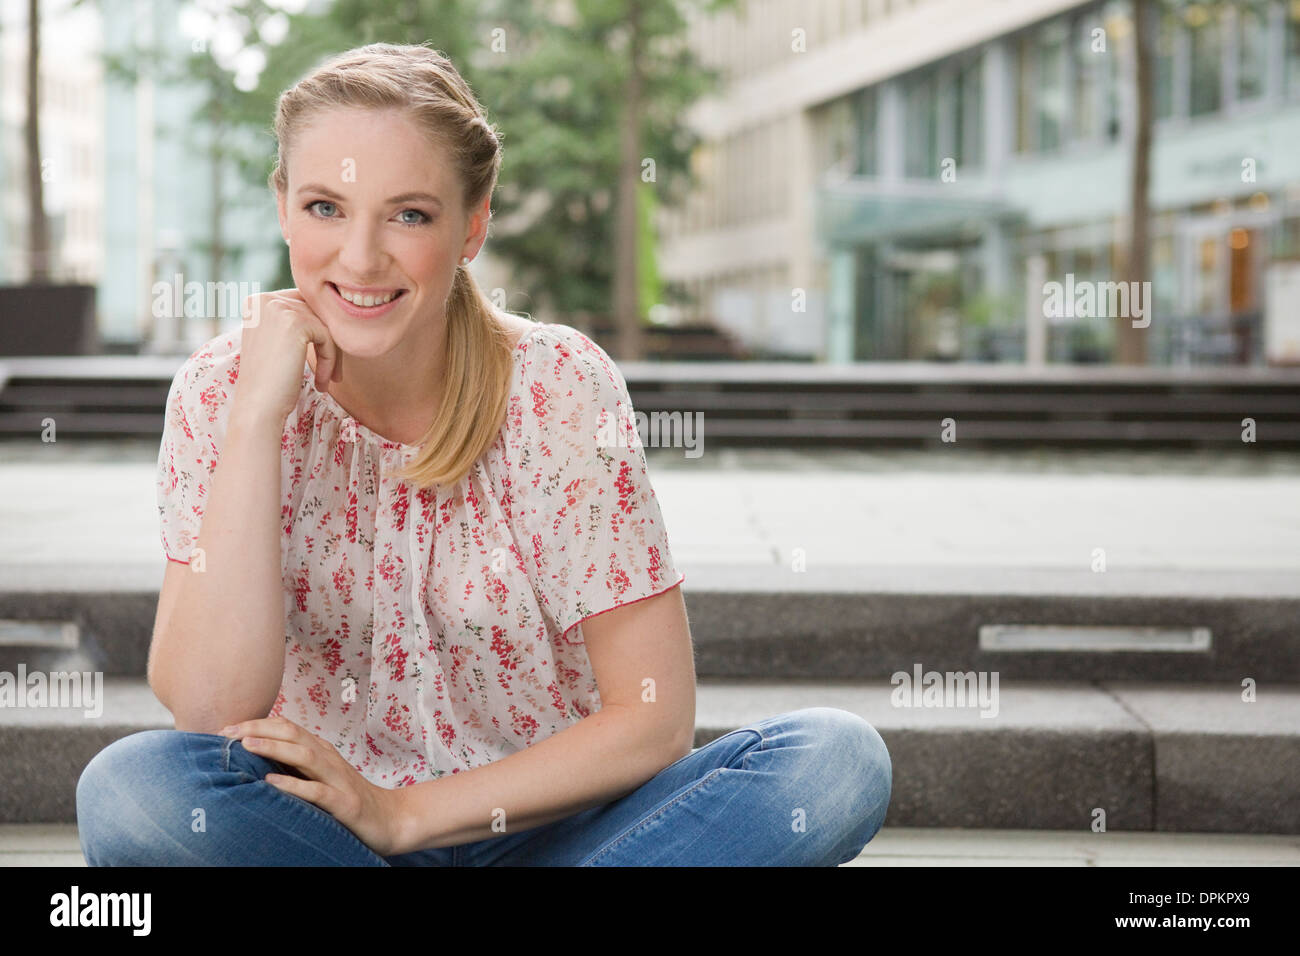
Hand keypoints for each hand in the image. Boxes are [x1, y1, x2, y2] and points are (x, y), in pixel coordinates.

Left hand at [219, 715, 406, 856]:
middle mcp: (329, 760)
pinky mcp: (345, 803)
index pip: (288, 727)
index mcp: (322, 752)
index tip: (227, 728)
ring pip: (304, 755)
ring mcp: (338, 780)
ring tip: (247, 745)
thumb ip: (297, 766)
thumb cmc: (350, 799)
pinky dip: (294, 785)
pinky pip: (317, 792)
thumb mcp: (322, 777)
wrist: (392, 819)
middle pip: (293, 734)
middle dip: (259, 729)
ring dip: (274, 748)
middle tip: (227, 731)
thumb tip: (256, 758)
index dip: (258, 723)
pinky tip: (272, 783)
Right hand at [236, 289, 343, 425]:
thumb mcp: (277, 342)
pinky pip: (327, 336)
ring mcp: (278, 308)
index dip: (317, 332)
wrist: (258, 406)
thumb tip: (327, 311)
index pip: (303, 304)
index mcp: (257, 302)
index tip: (321, 359)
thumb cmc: (271, 381)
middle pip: (315, 312)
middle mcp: (265, 300)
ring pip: (324, 325)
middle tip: (331, 372)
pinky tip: (322, 382)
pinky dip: (330, 361)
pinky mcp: (295, 322)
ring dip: (331, 355)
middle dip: (327, 342)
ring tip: (326, 379)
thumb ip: (294, 321)